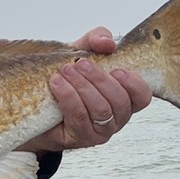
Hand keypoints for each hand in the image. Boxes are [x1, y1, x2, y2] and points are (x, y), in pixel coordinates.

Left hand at [21, 27, 152, 151]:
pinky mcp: (80, 139)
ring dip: (82, 86)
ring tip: (65, 71)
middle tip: (80, 63)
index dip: (134, 84)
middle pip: (119, 101)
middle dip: (100, 79)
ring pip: (100, 110)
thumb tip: (108, 43)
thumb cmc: (68, 77)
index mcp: (124, 98)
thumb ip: (98, 39)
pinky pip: (79, 117)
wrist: (37, 101)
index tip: (117, 69)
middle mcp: (116, 118)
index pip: (142, 97)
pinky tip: (56, 84)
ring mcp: (99, 132)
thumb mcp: (83, 51)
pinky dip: (68, 97)